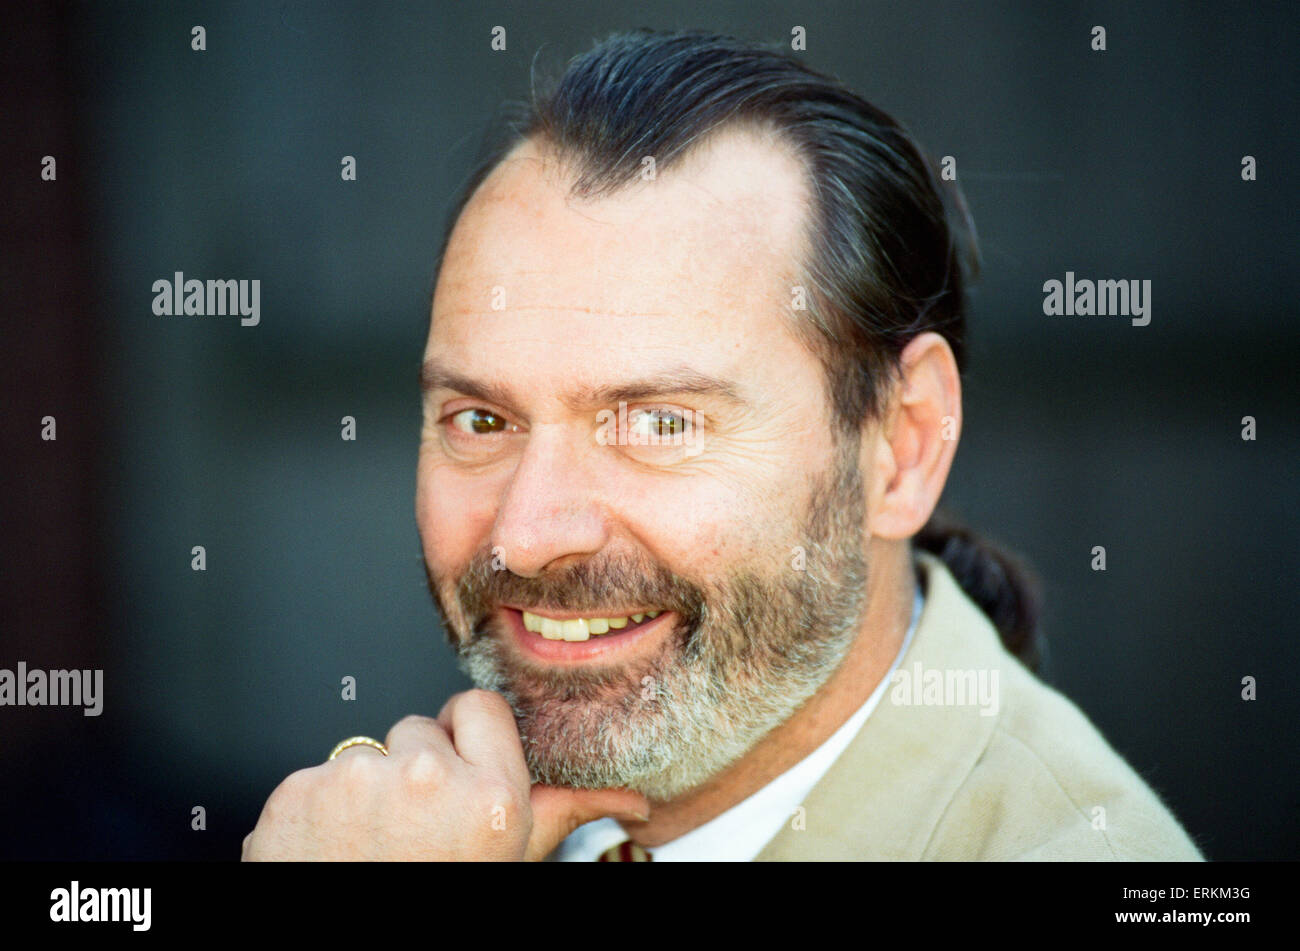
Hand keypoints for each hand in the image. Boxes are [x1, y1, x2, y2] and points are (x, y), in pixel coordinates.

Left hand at [241, 689, 649, 860]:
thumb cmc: (440, 907)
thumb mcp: (508, 860)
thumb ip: (562, 813)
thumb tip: (634, 803)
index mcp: (491, 797)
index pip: (479, 705)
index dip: (466, 740)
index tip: (457, 772)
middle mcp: (428, 778)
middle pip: (420, 725)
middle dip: (416, 765)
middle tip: (414, 826)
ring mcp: (359, 780)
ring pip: (369, 749)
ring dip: (369, 787)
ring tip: (373, 841)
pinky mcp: (301, 790)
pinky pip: (317, 772)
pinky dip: (321, 806)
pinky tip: (334, 843)